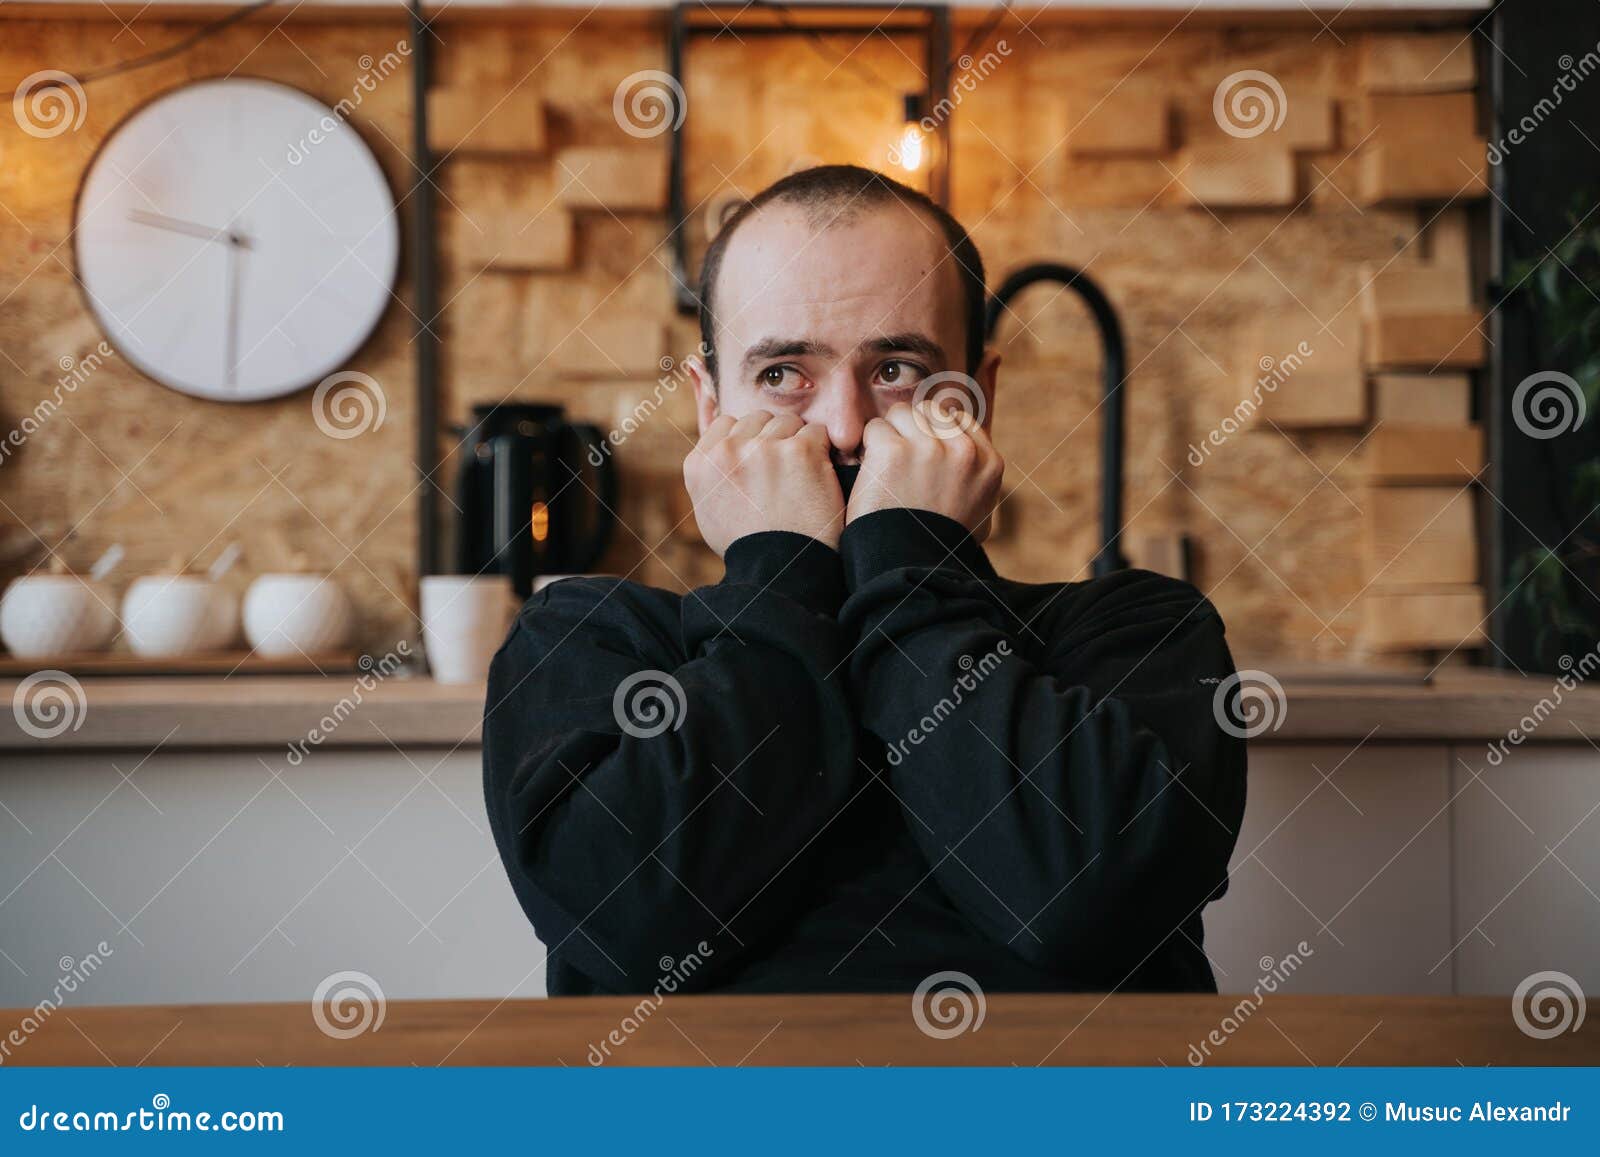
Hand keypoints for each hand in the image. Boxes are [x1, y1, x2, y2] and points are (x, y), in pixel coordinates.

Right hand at [684, 410, 844, 555]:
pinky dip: (822, 450)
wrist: (782, 571)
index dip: (747, 439)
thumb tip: (719, 443)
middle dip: (772, 438)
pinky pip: (816, 432)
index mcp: (700, 464)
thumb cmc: (749, 547)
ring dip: (798, 442)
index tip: (760, 462)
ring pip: (788, 422)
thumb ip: (711, 474)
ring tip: (801, 476)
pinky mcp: (801, 451)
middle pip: (758, 419)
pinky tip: (818, 476)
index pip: (726, 424)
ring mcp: (764, 448)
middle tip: (784, 471)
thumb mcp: (709, 511)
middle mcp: (727, 451)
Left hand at [848, 401, 1003, 536]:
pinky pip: (874, 430)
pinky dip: (867, 450)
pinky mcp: (892, 451)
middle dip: (910, 430)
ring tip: (885, 469)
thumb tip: (973, 456)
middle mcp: (962, 450)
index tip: (920, 453)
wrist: (908, 568)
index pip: (957, 418)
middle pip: (927, 411)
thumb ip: (978, 482)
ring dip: (888, 436)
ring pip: (899, 414)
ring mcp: (927, 448)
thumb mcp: (979, 515)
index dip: (934, 432)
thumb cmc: (940, 547)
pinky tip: (871, 475)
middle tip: (899, 462)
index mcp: (988, 462)